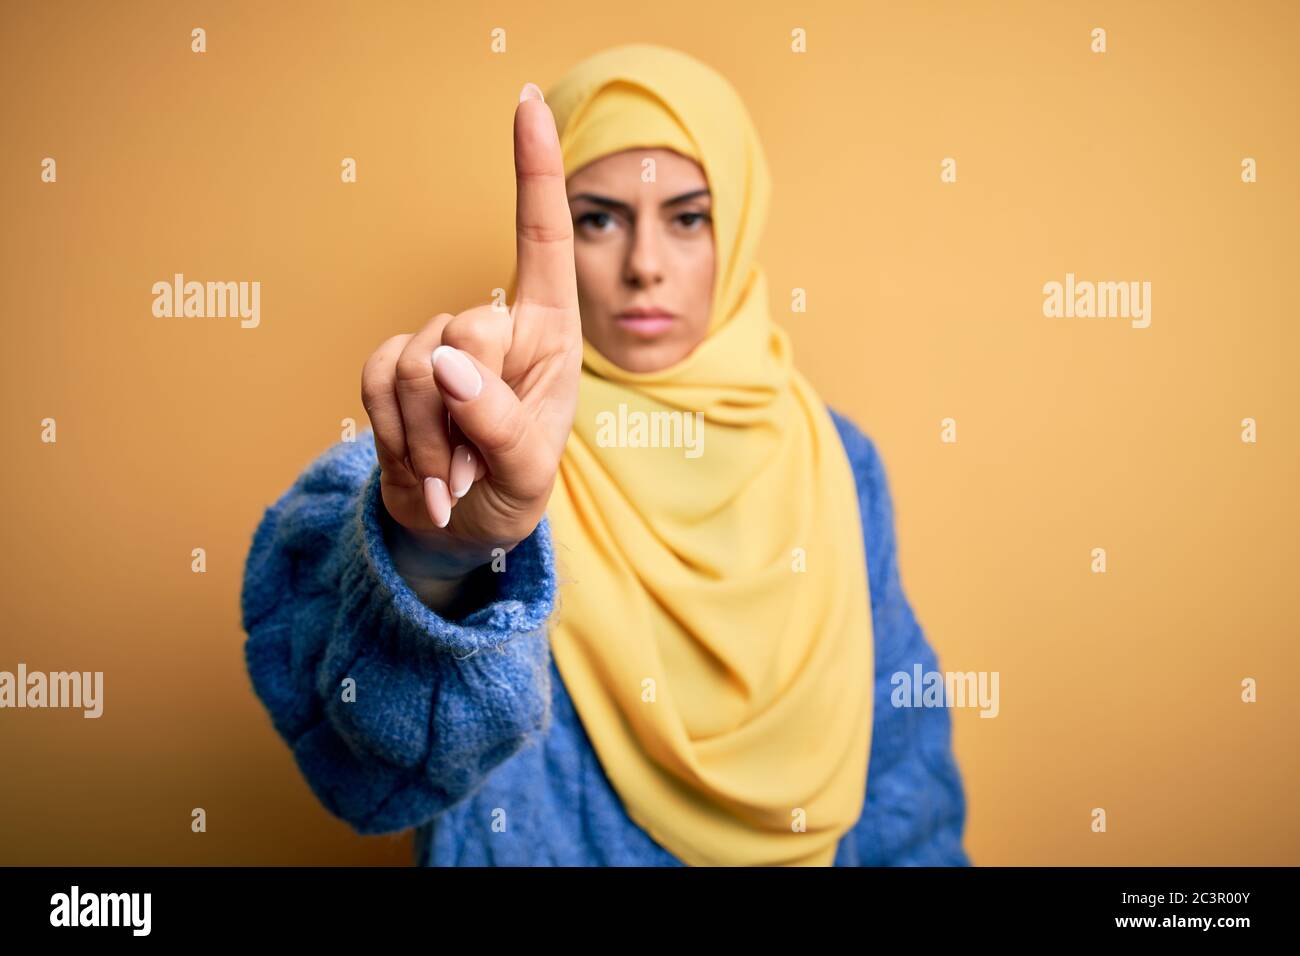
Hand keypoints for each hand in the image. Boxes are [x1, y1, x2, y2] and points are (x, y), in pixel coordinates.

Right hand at [360, 82, 581, 580]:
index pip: (542, 240)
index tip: (528, 103)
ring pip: (414, 365)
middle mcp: (494, 325)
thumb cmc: (513, 491)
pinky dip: (396, 439)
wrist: (461, 530)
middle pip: (466, 330)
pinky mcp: (390, 367)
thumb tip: (442, 359)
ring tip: (455, 482)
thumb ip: (496, 417)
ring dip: (430, 440)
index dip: (535, 172)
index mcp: (548, 333)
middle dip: (464, 415)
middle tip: (474, 473)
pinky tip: (424, 474)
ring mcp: (437, 343)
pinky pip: (374, 383)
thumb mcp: (525, 467)